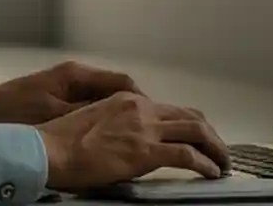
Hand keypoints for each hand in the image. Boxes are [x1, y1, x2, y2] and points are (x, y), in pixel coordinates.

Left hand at [0, 60, 142, 124]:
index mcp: (76, 75)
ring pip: (105, 98)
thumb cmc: (12, 112)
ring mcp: (66, 86)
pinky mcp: (58, 97)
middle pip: (117, 89)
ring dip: (119, 114)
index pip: (122, 83)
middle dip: (135, 108)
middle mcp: (74, 76)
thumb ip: (86, 117)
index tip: (154, 118)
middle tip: (149, 129)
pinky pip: (90, 105)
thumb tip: (117, 122)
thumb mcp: (54, 116)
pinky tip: (105, 136)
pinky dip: (102, 117)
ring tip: (132, 135)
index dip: (142, 101)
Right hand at [36, 92, 229, 190]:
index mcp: (127, 99)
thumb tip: (128, 142)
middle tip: (217, 150)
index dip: (188, 124)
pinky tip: (211, 173)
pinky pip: (188, 155)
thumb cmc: (61, 141)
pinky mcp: (146, 151)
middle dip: (208, 133)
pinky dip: (205, 163)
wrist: (50, 149)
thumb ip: (116, 125)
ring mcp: (145, 128)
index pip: (168, 108)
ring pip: (196, 131)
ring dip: (215, 147)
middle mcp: (140, 107)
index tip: (196, 138)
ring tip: (222, 163)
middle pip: (189, 116)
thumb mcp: (92, 121)